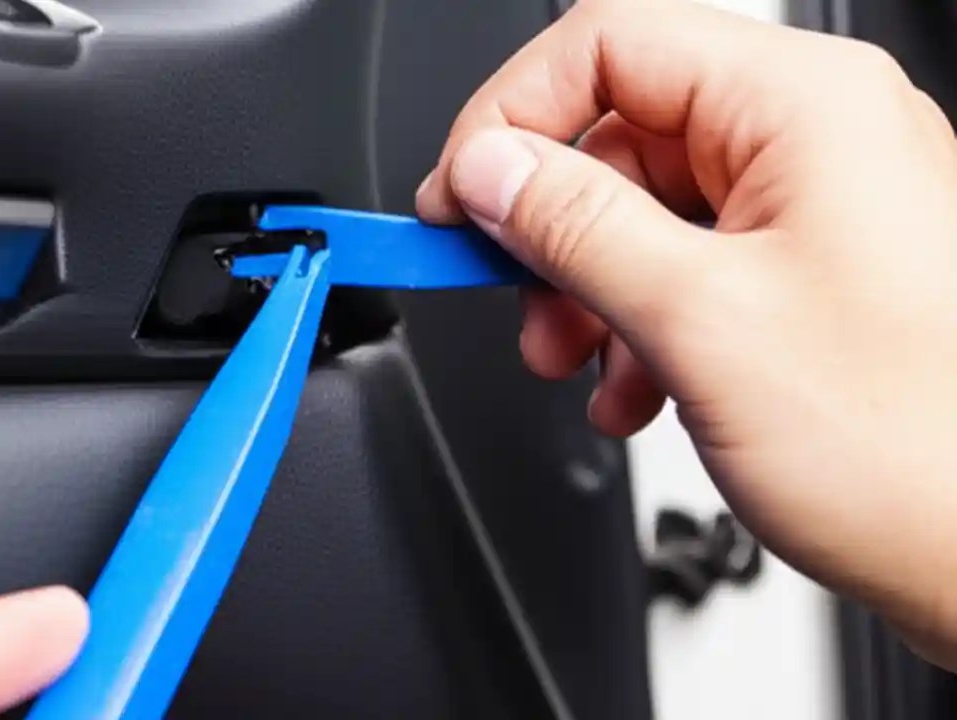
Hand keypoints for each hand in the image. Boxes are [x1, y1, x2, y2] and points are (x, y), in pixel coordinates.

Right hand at [417, 0, 956, 666]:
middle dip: (549, 224)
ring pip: (644, 207)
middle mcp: (817, 137)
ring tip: (576, 360)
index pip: (608, 46)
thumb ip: (574, 226)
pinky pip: (687, 262)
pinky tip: (632, 386)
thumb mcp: (698, 320)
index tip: (458, 197)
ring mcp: (818, 205)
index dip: (511, 118)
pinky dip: (636, 321)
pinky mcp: (812, 270)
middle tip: (511, 293)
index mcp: (803, 107)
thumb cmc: (915, 448)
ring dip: (586, 287)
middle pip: (620, 132)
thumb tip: (490, 170)